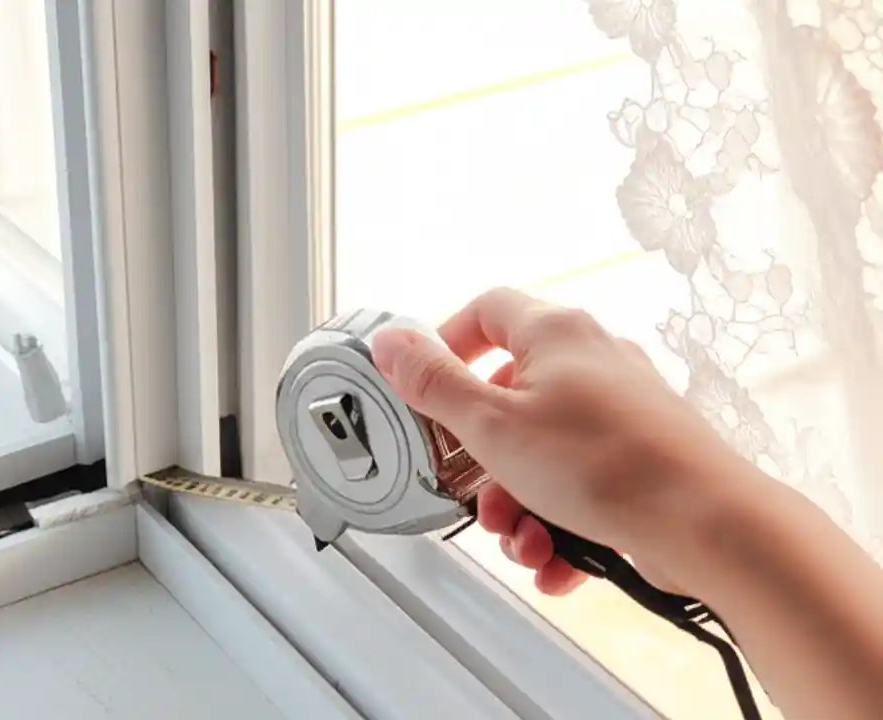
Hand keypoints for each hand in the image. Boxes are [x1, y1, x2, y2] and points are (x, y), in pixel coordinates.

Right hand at [370, 288, 754, 596]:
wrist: (708, 524)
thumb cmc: (606, 466)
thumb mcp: (492, 425)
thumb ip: (433, 384)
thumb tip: (390, 341)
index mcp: (555, 334)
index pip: (487, 310)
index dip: (448, 345)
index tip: (428, 388)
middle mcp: (594, 360)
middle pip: (510, 400)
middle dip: (485, 463)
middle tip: (481, 498)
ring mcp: (623, 409)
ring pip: (544, 452)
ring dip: (520, 504)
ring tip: (526, 542)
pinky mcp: (643, 456)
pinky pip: (581, 483)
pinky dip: (561, 522)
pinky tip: (558, 559)